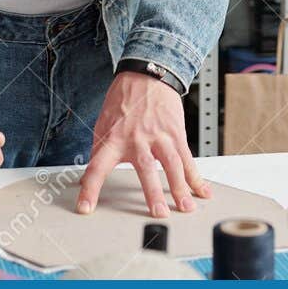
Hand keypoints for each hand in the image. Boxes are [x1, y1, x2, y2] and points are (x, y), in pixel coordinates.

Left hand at [76, 71, 210, 217]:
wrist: (146, 74)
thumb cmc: (123, 99)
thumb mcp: (103, 123)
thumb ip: (99, 150)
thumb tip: (86, 175)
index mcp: (113, 138)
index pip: (97, 167)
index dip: (89, 188)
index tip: (85, 208)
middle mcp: (137, 138)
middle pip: (145, 168)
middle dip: (151, 192)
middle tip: (157, 213)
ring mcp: (159, 136)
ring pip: (172, 164)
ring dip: (180, 188)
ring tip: (185, 207)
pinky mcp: (176, 134)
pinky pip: (187, 158)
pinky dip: (196, 177)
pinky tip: (202, 191)